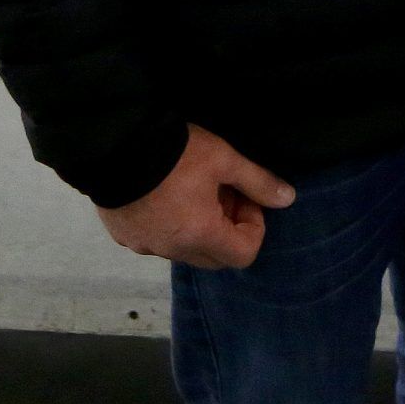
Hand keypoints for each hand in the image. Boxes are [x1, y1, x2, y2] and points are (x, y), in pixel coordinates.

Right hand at [93, 125, 292, 269]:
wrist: (116, 146)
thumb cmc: (177, 155)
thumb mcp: (224, 160)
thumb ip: (258, 182)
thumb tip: (288, 199)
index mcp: (199, 235)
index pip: (243, 255)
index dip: (254, 226)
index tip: (245, 198)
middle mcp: (171, 249)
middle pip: (215, 257)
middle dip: (229, 227)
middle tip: (224, 192)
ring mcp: (144, 245)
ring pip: (185, 249)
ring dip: (200, 228)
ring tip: (194, 189)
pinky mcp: (124, 236)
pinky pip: (157, 241)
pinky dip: (171, 226)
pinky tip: (166, 194)